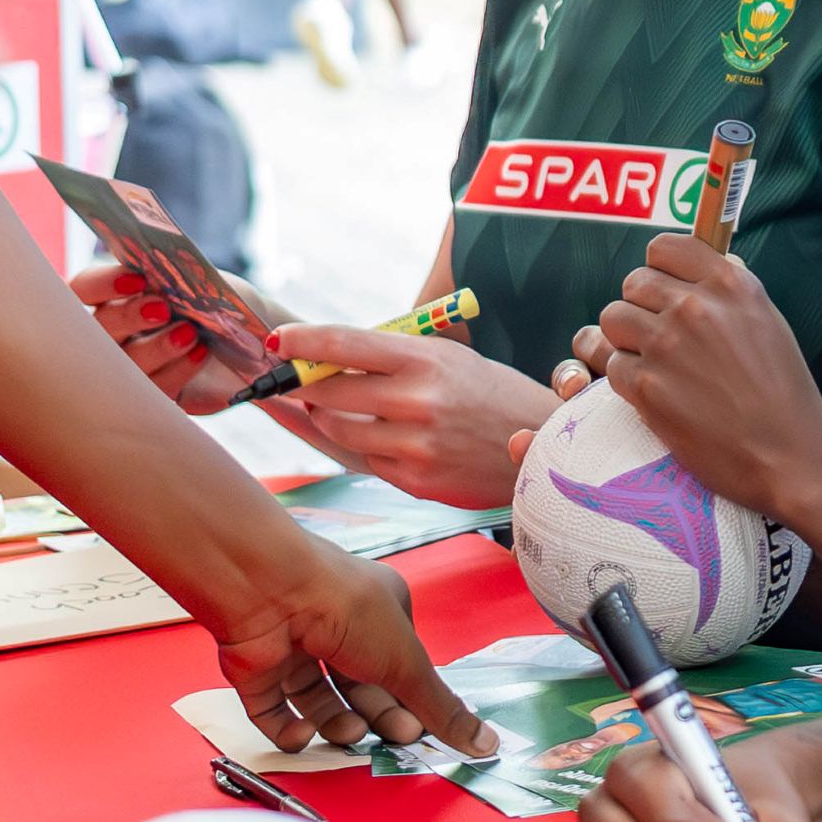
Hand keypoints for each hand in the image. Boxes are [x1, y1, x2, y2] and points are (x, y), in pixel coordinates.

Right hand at [70, 264, 245, 413]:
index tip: (136, 279)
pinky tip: (199, 354)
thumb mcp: (198, 281)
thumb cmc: (211, 302)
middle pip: (98, 328)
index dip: (103, 284)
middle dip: (129, 316)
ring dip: (156, 347)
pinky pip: (154, 390)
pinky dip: (177, 371)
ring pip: (124, 364)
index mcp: (111, 299)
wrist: (245, 341)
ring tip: (189, 333)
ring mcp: (126, 370)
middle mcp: (110, 335)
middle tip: (162, 309)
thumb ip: (177, 275)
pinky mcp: (152, 396)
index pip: (83, 288)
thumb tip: (174, 270)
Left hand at [210, 535, 498, 758]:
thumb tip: (485, 743)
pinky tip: (304, 733)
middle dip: (379, 717)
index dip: (413, 700)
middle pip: (363, 690)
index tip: (425, 730)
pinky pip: (275, 712)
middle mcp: (338, 628)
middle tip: (394, 735)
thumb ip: (442, 709)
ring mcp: (295, 648)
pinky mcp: (259, 670)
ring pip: (320, 704)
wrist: (272, 591)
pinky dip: (288, 731)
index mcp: (380, 611)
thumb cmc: (345, 607)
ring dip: (338, 725)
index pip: (401, 666)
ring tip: (349, 730)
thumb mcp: (408, 663)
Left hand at [267, 323, 550, 508]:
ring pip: (339, 430)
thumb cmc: (490, 394)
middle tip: (293, 380)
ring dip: (328, 417)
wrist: (543, 446)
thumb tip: (327, 356)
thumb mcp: (450, 358)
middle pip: (329, 391)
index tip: (277, 341)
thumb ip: (393, 356)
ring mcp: (416, 445)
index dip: (303, 341)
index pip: (345, 344)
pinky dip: (365, 447)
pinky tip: (385, 438)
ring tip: (335, 408)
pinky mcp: (416, 480)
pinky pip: (366, 459)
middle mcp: (418, 402)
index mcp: (426, 360)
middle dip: (304, 385)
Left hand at [572, 236, 821, 516]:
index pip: (664, 248)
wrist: (787, 455)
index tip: (664, 291)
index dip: (658, 270)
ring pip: (612, 319)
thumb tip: (707, 265)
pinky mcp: (646, 387)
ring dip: (625, 340)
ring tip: (651, 363)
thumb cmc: (783, 393)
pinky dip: (626, 379)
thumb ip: (730, 292)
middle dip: (641, 308)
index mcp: (730, 285)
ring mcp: (667, 346)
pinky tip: (653, 394)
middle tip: (659, 338)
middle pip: (633, 283)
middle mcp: (696, 307)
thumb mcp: (767, 323)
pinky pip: (611, 364)